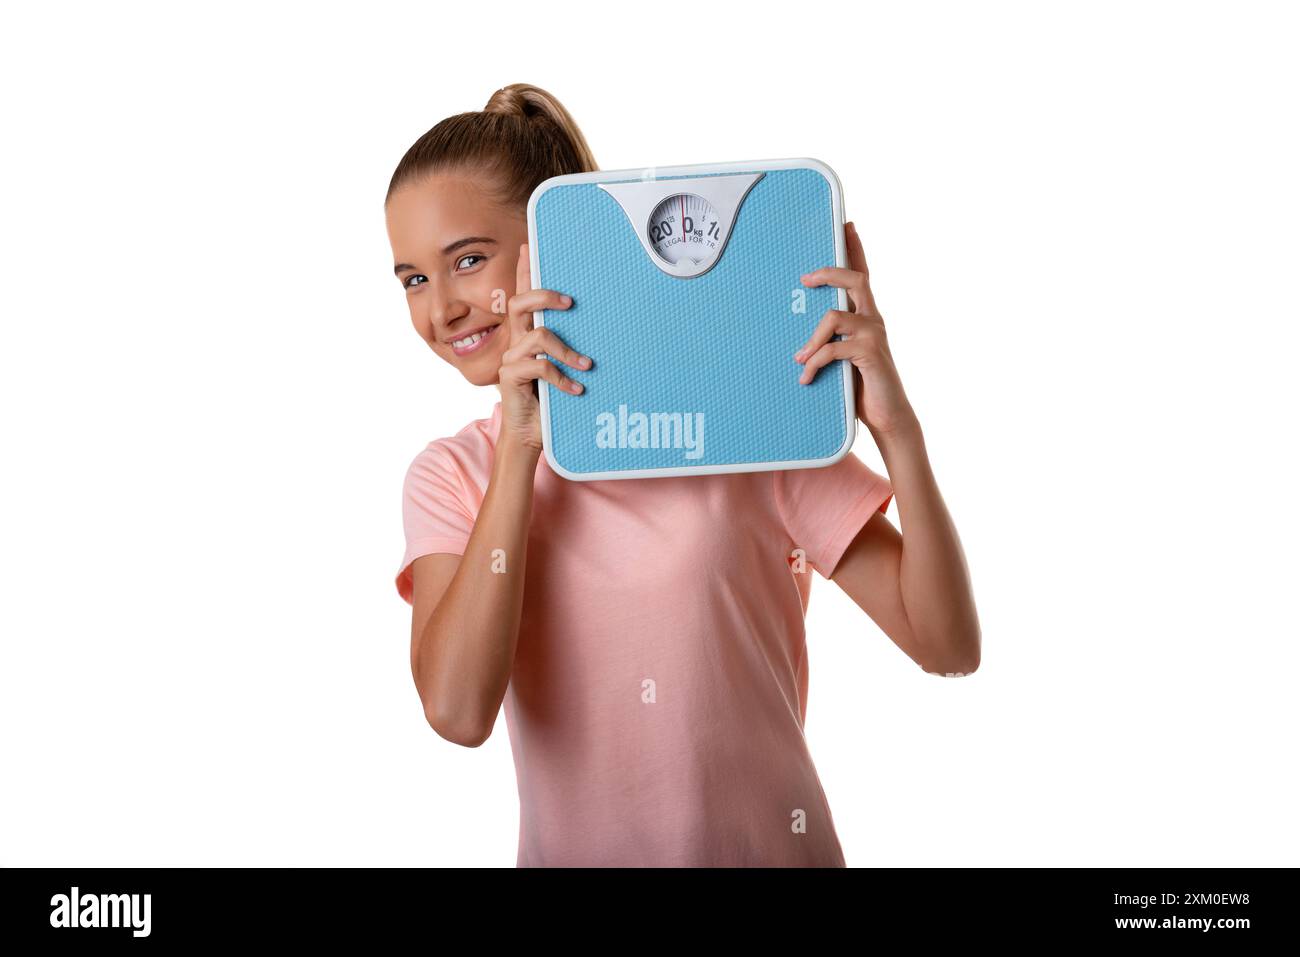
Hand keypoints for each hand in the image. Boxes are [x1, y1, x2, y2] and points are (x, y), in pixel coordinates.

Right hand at [497, 243, 591, 452]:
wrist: (529, 434)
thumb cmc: (551, 399)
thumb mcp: (564, 368)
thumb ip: (573, 348)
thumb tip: (606, 328)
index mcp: (527, 334)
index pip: (522, 295)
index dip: (523, 271)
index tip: (529, 247)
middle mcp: (516, 341)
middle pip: (520, 303)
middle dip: (544, 296)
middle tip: (570, 302)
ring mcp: (511, 358)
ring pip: (537, 336)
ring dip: (566, 350)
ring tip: (586, 365)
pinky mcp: (509, 377)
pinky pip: (538, 367)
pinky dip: (561, 378)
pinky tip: (576, 389)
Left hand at [795, 222, 917, 437]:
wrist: (887, 417)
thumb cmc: (861, 388)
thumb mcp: (841, 359)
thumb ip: (828, 342)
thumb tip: (796, 339)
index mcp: (867, 317)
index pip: (862, 275)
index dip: (855, 249)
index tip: (846, 225)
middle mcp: (874, 320)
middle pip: (854, 280)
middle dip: (829, 273)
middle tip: (805, 278)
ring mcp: (874, 335)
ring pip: (834, 316)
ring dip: (812, 339)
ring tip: (800, 360)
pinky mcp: (870, 353)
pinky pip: (834, 348)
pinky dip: (816, 362)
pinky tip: (807, 378)